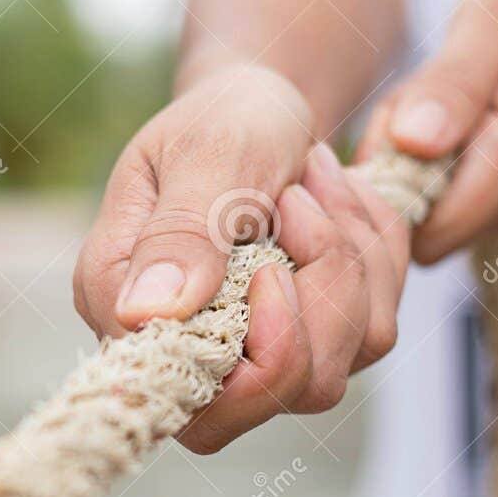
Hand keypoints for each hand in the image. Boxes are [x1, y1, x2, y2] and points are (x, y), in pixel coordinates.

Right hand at [74, 63, 410, 451]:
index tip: (275, 248)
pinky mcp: (307, 347)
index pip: (185, 385)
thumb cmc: (222, 117)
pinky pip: (371, 338)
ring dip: (351, 266)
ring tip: (320, 187)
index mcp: (120, 300)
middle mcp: (178, 344)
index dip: (259, 340)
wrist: (260, 103)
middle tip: (303, 201)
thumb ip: (182, 233)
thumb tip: (144, 315)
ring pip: (331, 372)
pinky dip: (376, 262)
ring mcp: (247, 355)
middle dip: (322, 297)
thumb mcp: (206, 152)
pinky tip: (342, 207)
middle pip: (272, 393)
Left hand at [360, 0, 497, 262]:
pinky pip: (472, 213)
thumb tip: (412, 141)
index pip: (438, 225)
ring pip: (447, 221)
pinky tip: (480, 122)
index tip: (398, 119)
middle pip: (434, 224)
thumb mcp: (493, 11)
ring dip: (432, 165)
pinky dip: (456, 170)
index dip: (394, 183)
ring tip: (463, 102)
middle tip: (430, 98)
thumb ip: (453, 79)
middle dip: (411, 167)